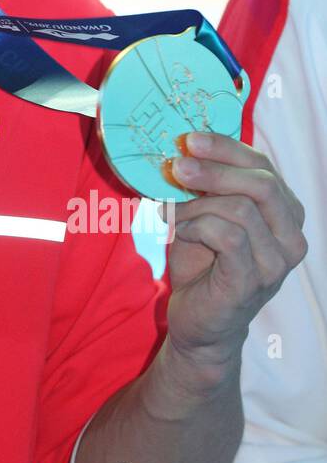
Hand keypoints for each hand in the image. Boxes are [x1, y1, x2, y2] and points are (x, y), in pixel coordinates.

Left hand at [164, 132, 306, 370]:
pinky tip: (179, 232)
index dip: (227, 149)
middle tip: (176, 166)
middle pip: (261, 183)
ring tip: (172, 214)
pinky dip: (196, 226)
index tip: (191, 139)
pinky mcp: (252, 281)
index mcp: (284, 213)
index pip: (264, 167)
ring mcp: (276, 262)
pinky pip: (228, 236)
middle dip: (214, 169)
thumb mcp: (206, 216)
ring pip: (241, 208)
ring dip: (196, 204)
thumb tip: (182, 149)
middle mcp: (291, 237)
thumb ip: (205, 187)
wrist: (199, 323)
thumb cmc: (203, 265)